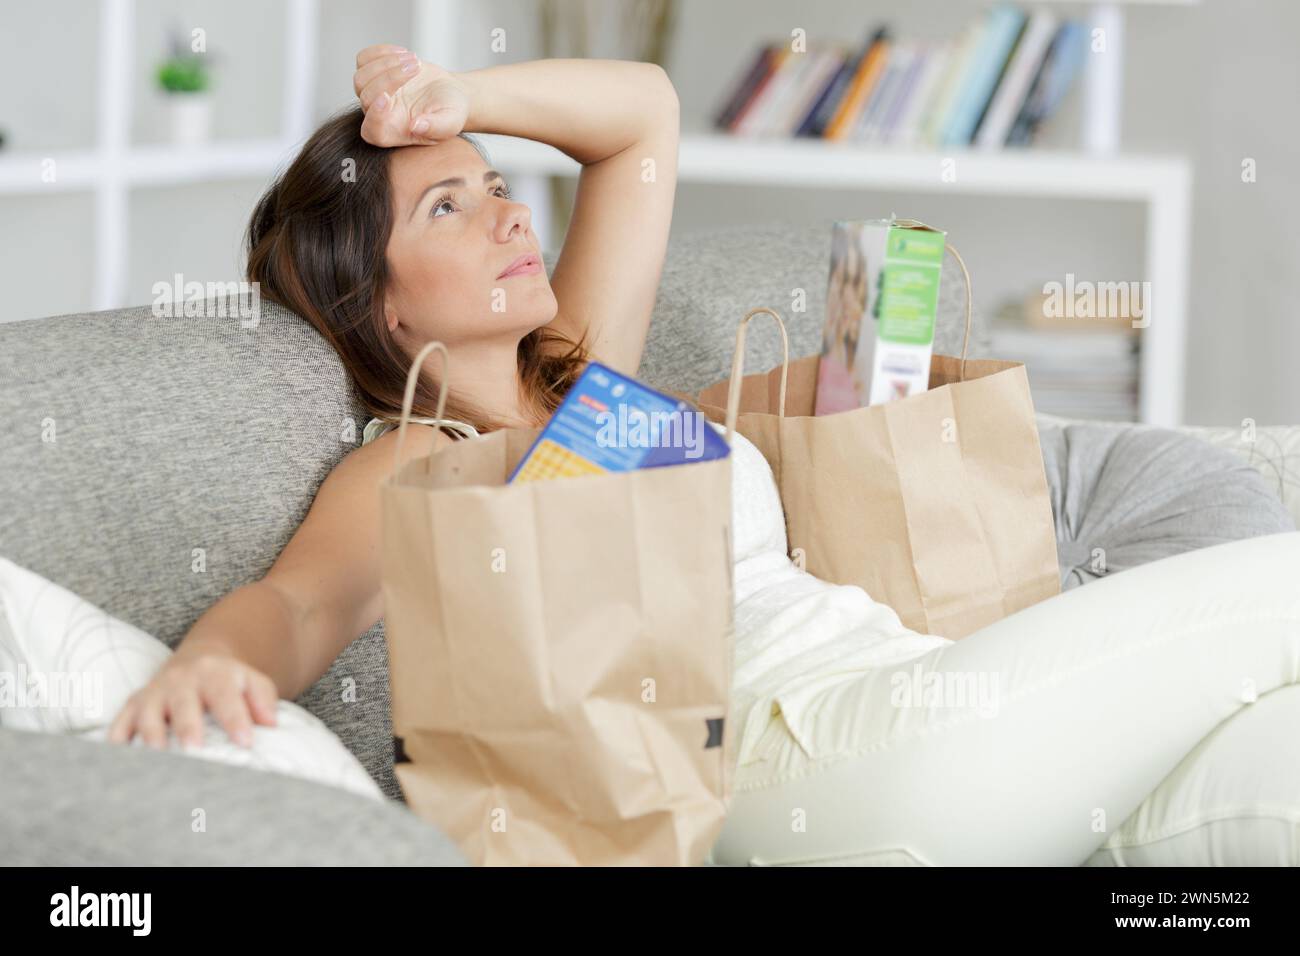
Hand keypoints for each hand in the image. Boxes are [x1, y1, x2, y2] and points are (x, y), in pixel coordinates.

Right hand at [106, 648, 278, 750]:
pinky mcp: (133, 705)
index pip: (225, 696)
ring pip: (147, 714)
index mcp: (215, 674)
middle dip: (188, 728)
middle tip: (194, 752)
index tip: (245, 743)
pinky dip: (116, 743)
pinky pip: (120, 724)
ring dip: (150, 737)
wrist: (199, 661)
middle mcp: (181, 680)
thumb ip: (264, 700)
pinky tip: (117, 766)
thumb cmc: (230, 682)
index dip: (235, 719)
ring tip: (156, 763)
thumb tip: (271, 725)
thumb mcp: (253, 682)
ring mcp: (154, 692)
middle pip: (183, 704)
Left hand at [353, 43, 470, 146]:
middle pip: (367, 97)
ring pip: (360, 78)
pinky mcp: (373, 73)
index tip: (386, 98)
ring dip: (386, 64)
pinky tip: (403, 53)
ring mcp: (373, 93)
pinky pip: (363, 59)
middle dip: (390, 79)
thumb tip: (417, 127)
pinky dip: (381, 52)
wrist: (449, 92)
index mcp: (394, 132)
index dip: (374, 116)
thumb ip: (436, 127)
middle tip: (416, 67)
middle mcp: (379, 115)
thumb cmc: (450, 111)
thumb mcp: (451, 121)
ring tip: (414, 60)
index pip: (372, 131)